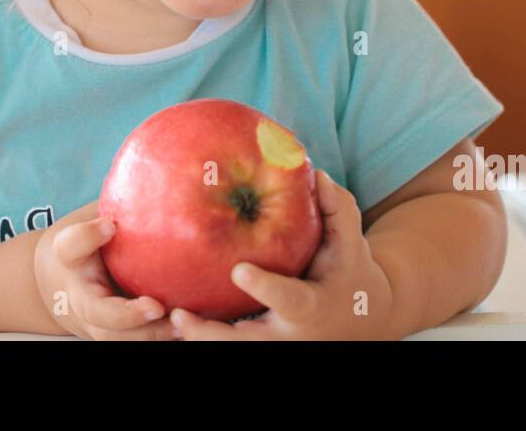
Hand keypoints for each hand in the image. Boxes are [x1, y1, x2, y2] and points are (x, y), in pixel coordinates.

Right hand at [32, 199, 179, 339]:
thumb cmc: (87, 244)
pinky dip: (160, 339)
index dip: (87, 236)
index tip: (108, 225)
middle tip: (156, 306)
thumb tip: (164, 168)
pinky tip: (190, 329)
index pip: (71, 245)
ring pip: (117, 338)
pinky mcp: (113, 336)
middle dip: (126, 314)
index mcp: (70, 257)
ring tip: (182, 325)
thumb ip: (118, 203)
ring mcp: (95, 323)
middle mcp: (79, 296)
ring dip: (150, 335)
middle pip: (96, 312)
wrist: (63, 285)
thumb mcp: (92, 218)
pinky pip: (134, 343)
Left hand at [169, 170, 398, 339]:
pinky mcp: (257, 348)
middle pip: (247, 343)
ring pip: (232, 351)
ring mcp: (272, 347)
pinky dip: (202, 338)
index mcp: (311, 306)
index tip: (239, 270)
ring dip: (199, 340)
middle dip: (212, 334)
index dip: (265, 287)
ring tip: (168, 320)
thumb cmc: (346, 271)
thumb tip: (317, 174)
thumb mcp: (350, 242)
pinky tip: (172, 320)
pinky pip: (227, 346)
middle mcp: (289, 335)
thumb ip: (338, 209)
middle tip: (180, 315)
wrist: (357, 320)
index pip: (289, 299)